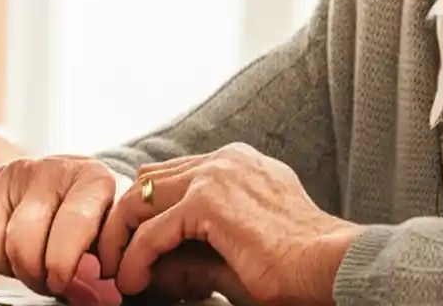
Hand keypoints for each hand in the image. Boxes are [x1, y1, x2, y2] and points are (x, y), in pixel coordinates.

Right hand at [0, 157, 122, 305]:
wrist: (72, 183)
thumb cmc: (94, 213)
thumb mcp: (108, 237)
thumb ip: (101, 267)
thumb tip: (97, 299)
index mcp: (92, 179)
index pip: (73, 224)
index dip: (64, 264)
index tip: (62, 282)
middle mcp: (51, 170)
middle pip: (22, 238)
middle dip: (32, 273)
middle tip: (47, 281)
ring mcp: (14, 174)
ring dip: (7, 266)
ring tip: (30, 267)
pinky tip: (10, 255)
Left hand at [96, 144, 363, 304]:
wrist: (330, 265)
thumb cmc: (296, 266)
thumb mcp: (239, 251)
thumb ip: (198, 250)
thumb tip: (156, 267)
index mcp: (237, 165)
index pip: (170, 178)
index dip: (145, 214)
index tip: (133, 251)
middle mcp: (225, 159)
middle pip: (148, 182)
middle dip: (124, 223)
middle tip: (112, 262)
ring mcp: (216, 174)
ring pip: (141, 199)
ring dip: (121, 239)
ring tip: (118, 274)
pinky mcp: (208, 201)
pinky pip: (152, 231)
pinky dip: (136, 258)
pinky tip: (135, 282)